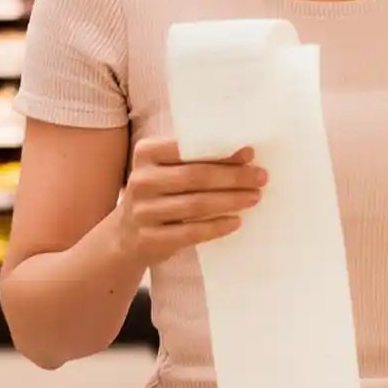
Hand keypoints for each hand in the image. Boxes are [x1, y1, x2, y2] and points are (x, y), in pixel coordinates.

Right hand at [119, 137, 266, 265]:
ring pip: (196, 205)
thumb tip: (246, 152)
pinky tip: (236, 221)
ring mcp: (143, 211)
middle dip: (234, 177)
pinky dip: (217, 227)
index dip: (222, 151)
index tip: (252, 153)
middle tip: (261, 178)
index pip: (188, 148)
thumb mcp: (171, 170)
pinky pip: (191, 232)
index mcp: (146, 153)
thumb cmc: (159, 194)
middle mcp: (141, 180)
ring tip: (255, 197)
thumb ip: (201, 158)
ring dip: (231, 200)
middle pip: (196, 176)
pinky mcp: (150, 239)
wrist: (125, 236)